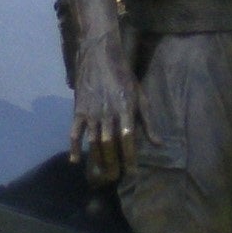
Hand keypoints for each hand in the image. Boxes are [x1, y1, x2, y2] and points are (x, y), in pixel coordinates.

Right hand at [70, 32, 136, 186]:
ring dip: (97, 160)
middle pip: (110, 144)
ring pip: (94, 141)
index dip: (130, 157)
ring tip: (101, 174)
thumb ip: (148, 120)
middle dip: (113, 164)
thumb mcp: (140, 95)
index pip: (129, 139)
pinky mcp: (78, 109)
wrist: (99, 54)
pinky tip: (75, 160)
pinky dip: (74, 147)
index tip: (132, 173)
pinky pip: (75, 132)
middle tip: (115, 178)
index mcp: (126, 108)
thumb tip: (158, 143)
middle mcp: (108, 113)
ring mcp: (91, 112)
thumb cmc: (123, 75)